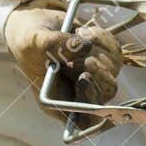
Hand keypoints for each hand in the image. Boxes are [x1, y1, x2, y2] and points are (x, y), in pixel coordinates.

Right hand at [4, 0, 123, 122]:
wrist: (39, 24)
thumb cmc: (31, 41)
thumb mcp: (35, 42)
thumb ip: (54, 45)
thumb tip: (85, 46)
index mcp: (59, 102)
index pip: (84, 120)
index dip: (90, 107)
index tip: (84, 79)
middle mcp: (79, 94)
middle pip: (105, 93)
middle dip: (97, 71)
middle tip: (84, 55)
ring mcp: (94, 79)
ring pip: (112, 71)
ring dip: (96, 49)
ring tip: (76, 36)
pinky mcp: (104, 63)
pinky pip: (114, 54)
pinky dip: (101, 39)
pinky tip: (82, 32)